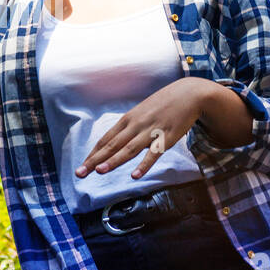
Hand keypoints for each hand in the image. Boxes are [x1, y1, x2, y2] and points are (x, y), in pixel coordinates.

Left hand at [76, 78, 207, 179]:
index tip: (82, 167)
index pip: (106, 139)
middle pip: (112, 145)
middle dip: (95, 160)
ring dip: (113, 161)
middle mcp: (136, 125)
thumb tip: (115, 140)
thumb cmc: (164, 104)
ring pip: (129, 149)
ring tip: (99, 172)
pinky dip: (144, 165)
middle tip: (80, 173)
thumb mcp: (142, 111)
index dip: (93, 154)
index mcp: (128, 119)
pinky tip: (135, 175)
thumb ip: (129, 126)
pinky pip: (153, 154)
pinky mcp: (167, 138)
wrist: (189, 94)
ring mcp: (151, 131)